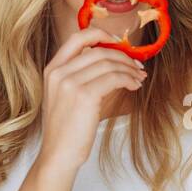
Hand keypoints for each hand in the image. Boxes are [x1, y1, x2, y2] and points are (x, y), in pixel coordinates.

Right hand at [37, 26, 146, 171]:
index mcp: (52, 69)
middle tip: (137, 67)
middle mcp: (58, 72)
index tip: (118, 43)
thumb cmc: (66, 130)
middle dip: (123, 56)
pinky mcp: (84, 95)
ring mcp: (70, 83)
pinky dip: (129, 80)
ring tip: (139, 78)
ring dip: (129, 69)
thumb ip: (79, 76)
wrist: (58, 155)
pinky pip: (114, 78)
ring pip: (109, 63)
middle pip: (99, 50)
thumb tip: (111, 63)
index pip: (77, 37)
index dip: (101, 35)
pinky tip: (134, 86)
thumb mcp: (65, 97)